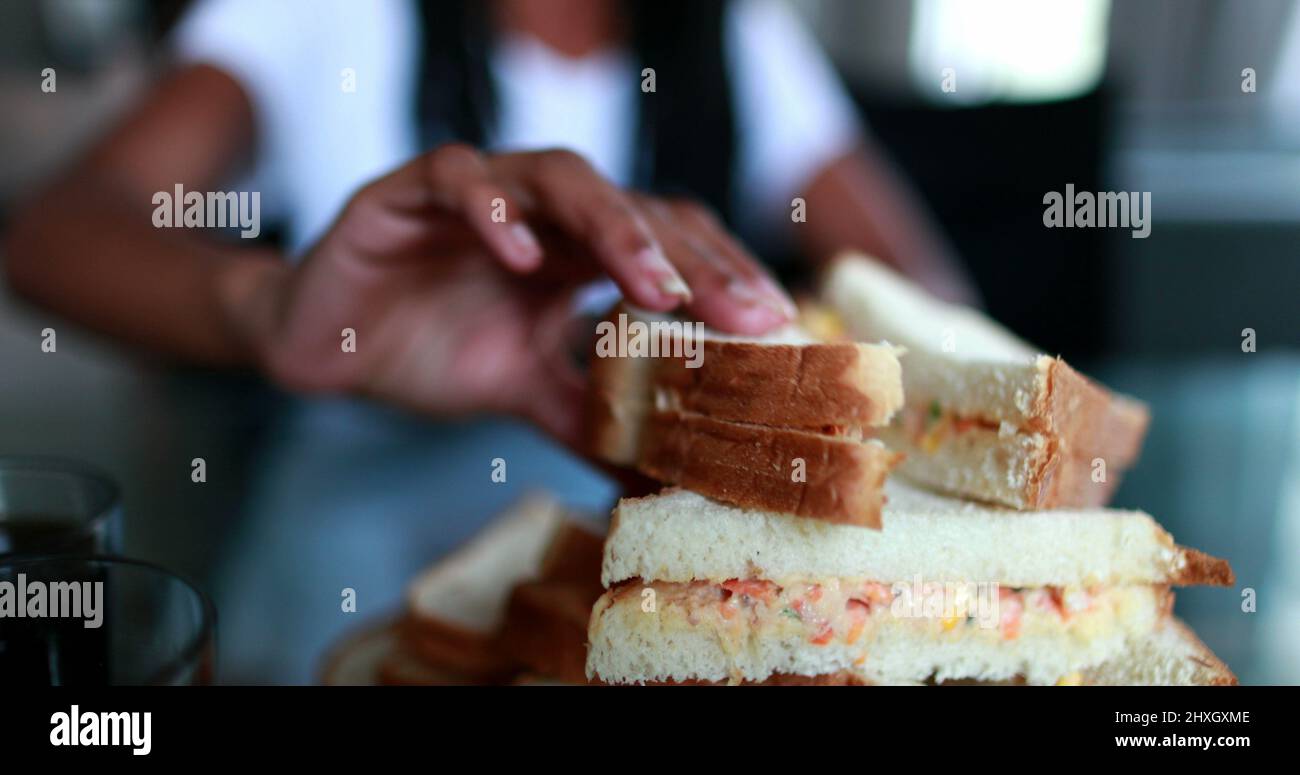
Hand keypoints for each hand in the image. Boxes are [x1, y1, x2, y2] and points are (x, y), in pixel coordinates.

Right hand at [232, 145, 795, 444]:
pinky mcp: (407, 193)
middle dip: (690, 258)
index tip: (770, 325)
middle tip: (741, 310)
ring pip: (559, 178)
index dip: (719, 276)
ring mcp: (478, 196)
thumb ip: (592, 415)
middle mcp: (540, 214)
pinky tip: (522, 257)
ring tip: (654, 282)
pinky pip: (455, 178)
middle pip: (631, 208)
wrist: (326, 347)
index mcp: (577, 251)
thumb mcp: (529, 390)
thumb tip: (664, 471)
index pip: (665, 245)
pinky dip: (490, 210)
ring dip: (613, 226)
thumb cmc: (431, 352)